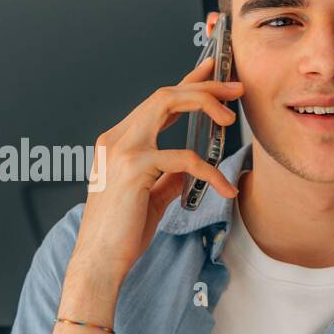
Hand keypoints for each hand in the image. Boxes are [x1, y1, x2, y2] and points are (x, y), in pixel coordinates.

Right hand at [71, 53, 242, 285]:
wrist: (99, 262)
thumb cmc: (120, 234)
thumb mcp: (149, 197)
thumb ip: (168, 177)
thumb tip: (191, 168)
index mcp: (117, 143)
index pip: (156, 103)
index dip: (186, 83)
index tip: (211, 71)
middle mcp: (116, 139)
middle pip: (164, 94)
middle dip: (203, 86)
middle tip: (234, 88)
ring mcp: (122, 149)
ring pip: (167, 103)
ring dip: (205, 105)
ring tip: (230, 120)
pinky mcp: (134, 167)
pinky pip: (184, 159)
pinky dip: (210, 172)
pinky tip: (225, 189)